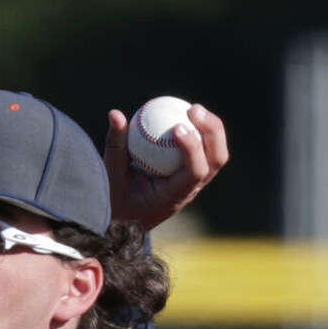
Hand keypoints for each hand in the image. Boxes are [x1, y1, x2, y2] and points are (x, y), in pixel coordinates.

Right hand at [104, 103, 230, 231]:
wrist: (128, 221)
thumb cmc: (117, 199)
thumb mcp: (111, 174)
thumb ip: (115, 144)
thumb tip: (115, 113)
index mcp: (174, 196)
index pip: (194, 172)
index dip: (192, 148)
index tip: (176, 127)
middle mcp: (191, 191)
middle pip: (216, 160)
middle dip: (212, 132)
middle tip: (194, 109)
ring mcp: (196, 183)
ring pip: (216, 155)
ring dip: (212, 129)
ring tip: (194, 108)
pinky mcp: (194, 175)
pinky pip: (205, 151)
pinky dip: (201, 132)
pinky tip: (187, 113)